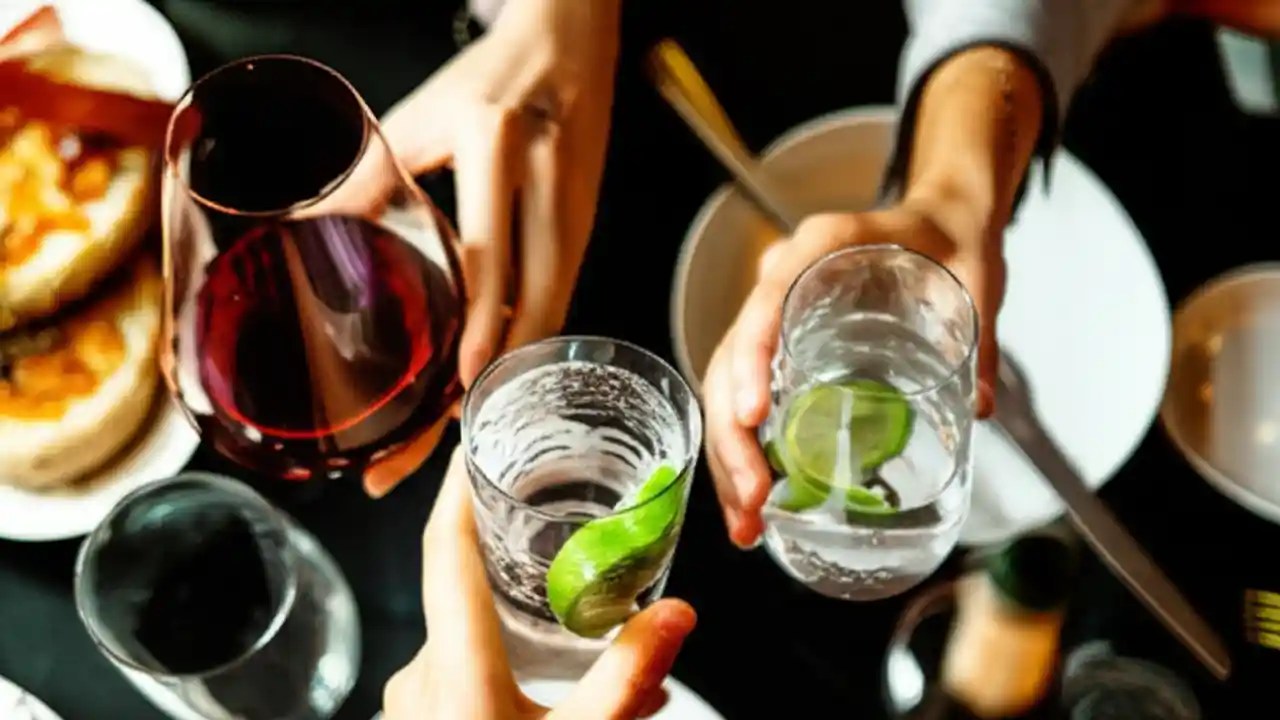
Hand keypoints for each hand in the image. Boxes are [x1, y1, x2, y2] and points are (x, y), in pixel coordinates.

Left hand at [381, 0, 619, 381]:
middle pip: (538, 287)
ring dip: (528, 345)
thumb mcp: (422, 117)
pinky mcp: (592, 213)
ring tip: (494, 392)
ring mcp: (577, 197)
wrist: (565, 43)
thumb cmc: (489, 80)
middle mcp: (544, 172)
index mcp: (492, 141)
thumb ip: (375, 176)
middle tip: (476, 405)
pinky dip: (542, 316)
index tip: (464, 372)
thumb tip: (322, 238)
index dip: (480, 319)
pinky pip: (568, 279)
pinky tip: (517, 344)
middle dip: (509, 355)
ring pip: (560, 292)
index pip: (490, 250)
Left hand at [382, 447, 696, 719]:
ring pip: (465, 635)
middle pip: (461, 587)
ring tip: (568, 612)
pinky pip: (460, 673)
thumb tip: (676, 613)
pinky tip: (553, 682)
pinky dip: (507, 664)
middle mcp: (421, 676)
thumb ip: (626, 675)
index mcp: (454, 668)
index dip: (454, 489)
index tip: (467, 442)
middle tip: (542, 515)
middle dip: (507, 554)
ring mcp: (413, 703)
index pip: (443, 548)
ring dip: (513, 621)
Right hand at [702, 202, 1003, 546]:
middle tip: (753, 502)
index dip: (753, 361)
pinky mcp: (782, 346)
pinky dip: (744, 449)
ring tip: (747, 522)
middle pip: (732, 361)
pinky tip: (755, 499)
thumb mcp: (973, 277)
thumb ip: (978, 339)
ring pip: (728, 387)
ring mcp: (775, 315)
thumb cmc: (948, 236)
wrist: (941, 218)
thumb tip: (979, 407)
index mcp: (818, 249)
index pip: (766, 304)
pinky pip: (747, 395)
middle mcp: (782, 281)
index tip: (754, 416)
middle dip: (732, 438)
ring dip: (729, 457)